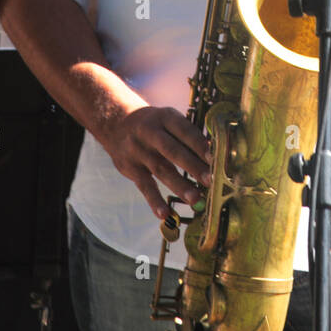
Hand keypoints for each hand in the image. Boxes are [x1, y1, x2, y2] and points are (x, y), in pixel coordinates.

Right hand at [104, 104, 210, 219]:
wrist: (116, 123)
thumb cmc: (155, 125)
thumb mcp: (168, 120)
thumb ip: (186, 135)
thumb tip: (212, 158)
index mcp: (165, 117)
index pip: (184, 131)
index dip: (199, 145)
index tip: (215, 159)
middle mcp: (150, 132)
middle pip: (173, 151)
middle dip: (192, 166)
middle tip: (209, 180)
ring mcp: (138, 150)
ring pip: (160, 169)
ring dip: (179, 185)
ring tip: (195, 199)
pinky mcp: (129, 167)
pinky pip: (144, 186)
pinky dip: (154, 201)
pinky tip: (165, 214)